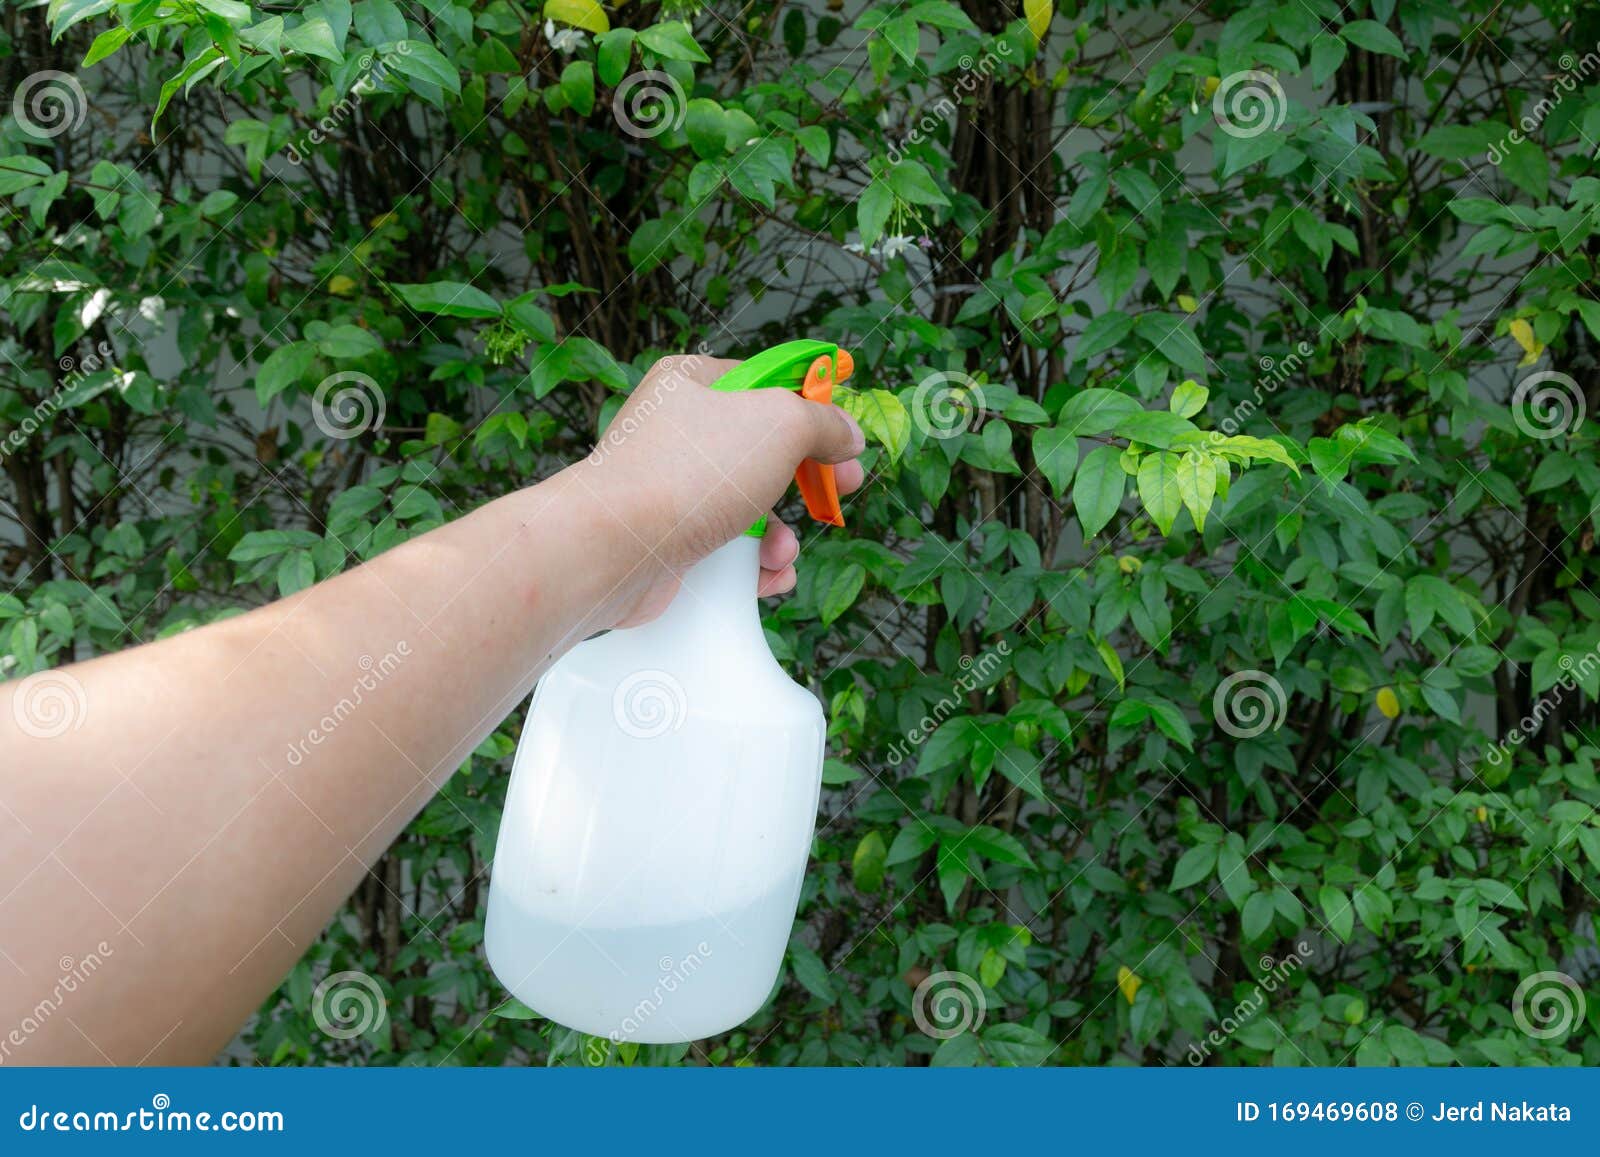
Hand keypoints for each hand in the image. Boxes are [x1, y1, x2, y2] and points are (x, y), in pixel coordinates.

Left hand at [578, 354, 865, 625]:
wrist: (615, 548)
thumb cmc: (688, 472)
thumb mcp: (779, 425)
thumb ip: (823, 422)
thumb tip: (846, 434)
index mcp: (693, 382)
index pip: (767, 381)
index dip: (813, 407)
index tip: (845, 437)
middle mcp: (678, 431)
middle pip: (763, 449)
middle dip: (807, 477)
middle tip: (841, 491)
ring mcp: (670, 487)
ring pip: (748, 505)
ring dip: (779, 533)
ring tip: (781, 551)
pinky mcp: (667, 539)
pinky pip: (725, 546)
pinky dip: (753, 564)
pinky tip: (766, 575)